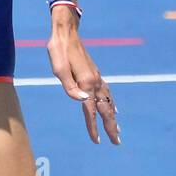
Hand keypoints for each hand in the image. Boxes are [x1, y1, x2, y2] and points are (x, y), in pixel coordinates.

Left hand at [46, 9, 120, 144]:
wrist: (66, 32)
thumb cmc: (58, 50)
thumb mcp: (58, 69)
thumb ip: (70, 87)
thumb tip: (82, 101)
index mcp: (86, 83)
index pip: (90, 110)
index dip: (93, 126)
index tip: (97, 141)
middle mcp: (95, 82)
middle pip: (105, 109)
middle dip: (110, 126)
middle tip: (117, 142)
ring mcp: (97, 77)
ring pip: (109, 102)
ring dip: (113, 117)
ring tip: (117, 130)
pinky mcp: (95, 74)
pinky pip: (108, 93)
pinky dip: (112, 104)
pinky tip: (114, 108)